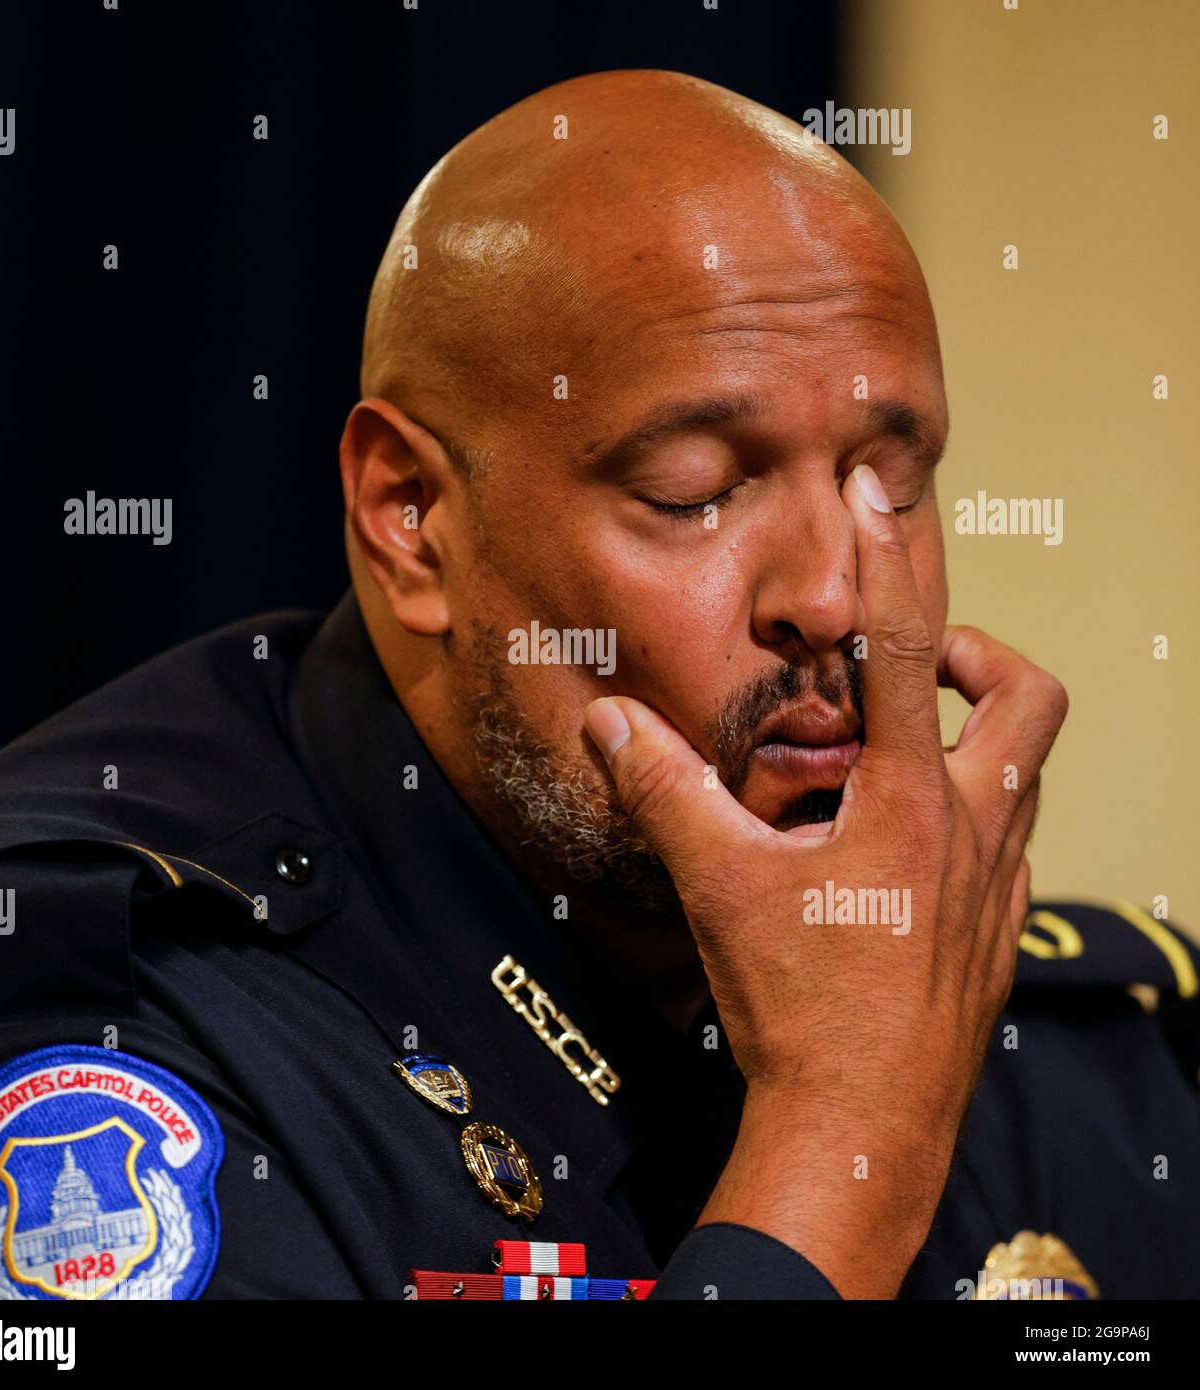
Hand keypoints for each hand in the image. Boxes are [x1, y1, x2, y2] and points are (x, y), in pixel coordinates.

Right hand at [582, 464, 1067, 1294]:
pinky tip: (906, 852)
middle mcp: (970, 833)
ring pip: (1027, 776)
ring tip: (900, 752)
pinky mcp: (997, 937)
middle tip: (921, 667)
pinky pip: (1010, 848)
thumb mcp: (717, 883)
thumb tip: (609, 724)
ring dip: (977, 741)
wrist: (861, 1126)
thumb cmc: (799, 1005)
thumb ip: (663, 790)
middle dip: (983, 658)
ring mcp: (995, 889)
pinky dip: (972, 818)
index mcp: (907, 804)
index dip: (891, 566)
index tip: (880, 498)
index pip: (907, 654)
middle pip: (1029, 701)